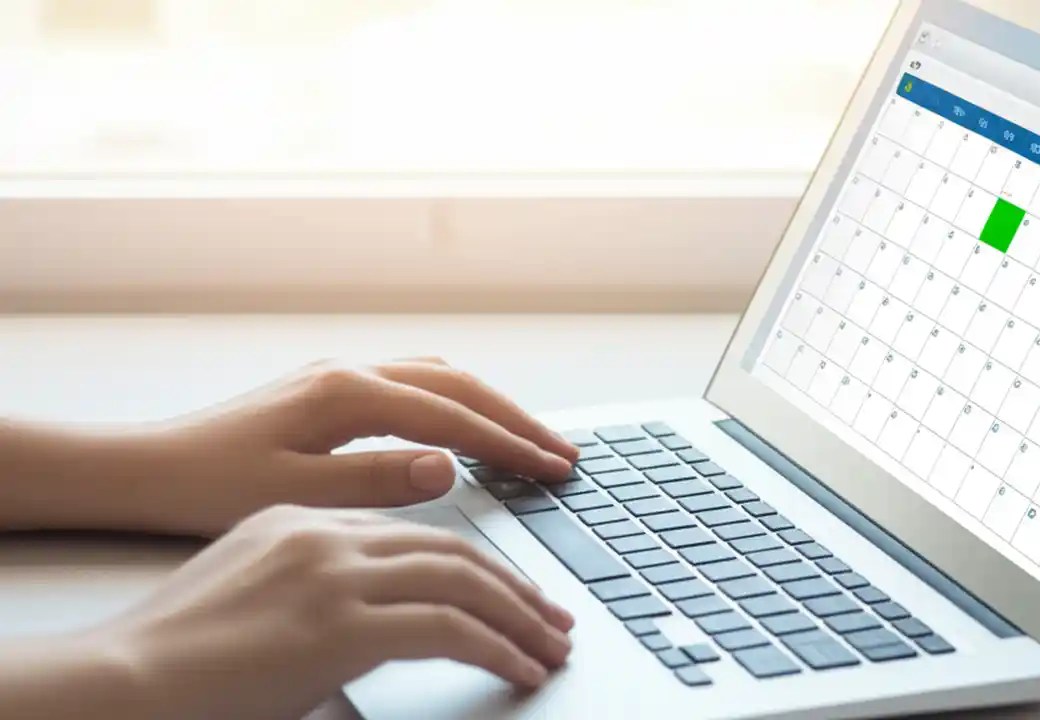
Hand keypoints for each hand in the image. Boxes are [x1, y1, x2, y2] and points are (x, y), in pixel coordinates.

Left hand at [70, 357, 576, 534]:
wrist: (144, 468)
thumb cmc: (205, 486)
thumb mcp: (293, 494)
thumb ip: (374, 479)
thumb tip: (447, 466)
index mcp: (346, 394)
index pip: (452, 417)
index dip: (509, 444)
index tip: (553, 468)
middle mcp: (349, 372)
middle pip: (458, 385)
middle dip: (515, 418)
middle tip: (562, 453)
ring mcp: (338, 377)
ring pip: (438, 377)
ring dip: (488, 406)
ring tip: (527, 439)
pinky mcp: (328, 392)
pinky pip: (413, 384)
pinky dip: (454, 402)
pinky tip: (462, 423)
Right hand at [80, 505, 573, 719]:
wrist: (122, 680)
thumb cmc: (174, 650)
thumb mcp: (250, 589)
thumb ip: (310, 578)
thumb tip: (364, 606)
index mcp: (302, 517)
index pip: (412, 532)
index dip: (471, 563)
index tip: (506, 590)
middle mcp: (326, 533)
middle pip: (450, 548)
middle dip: (512, 585)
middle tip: (551, 617)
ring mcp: (336, 573)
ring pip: (462, 579)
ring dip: (519, 616)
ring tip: (552, 646)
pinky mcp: (343, 623)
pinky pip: (448, 627)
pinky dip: (497, 647)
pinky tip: (520, 669)